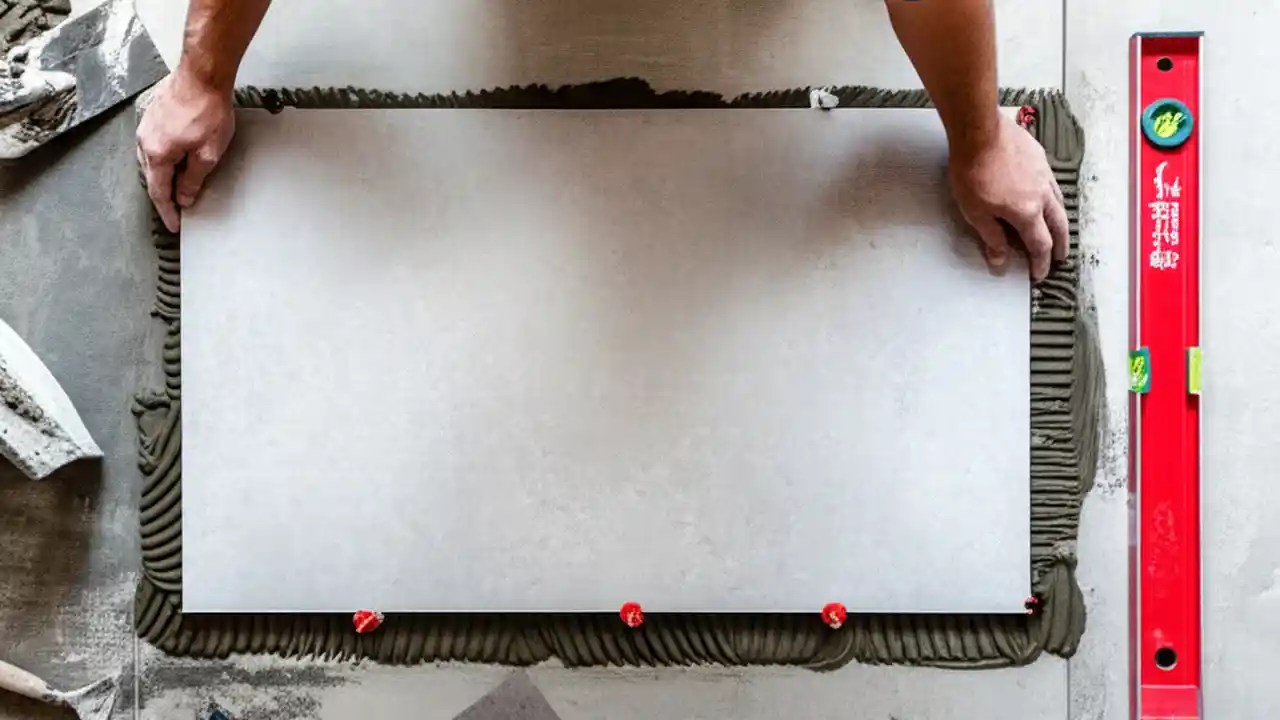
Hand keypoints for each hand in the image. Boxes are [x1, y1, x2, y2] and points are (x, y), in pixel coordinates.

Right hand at [136, 68, 234, 232]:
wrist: (202, 75)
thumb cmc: (208, 111)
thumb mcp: (208, 153)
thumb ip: (194, 179)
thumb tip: (184, 198)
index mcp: (156, 154)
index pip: (159, 192)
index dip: (167, 211)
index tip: (174, 225)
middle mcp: (145, 141)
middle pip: (152, 177)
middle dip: (164, 196)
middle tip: (176, 211)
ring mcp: (146, 126)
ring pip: (151, 161)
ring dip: (162, 176)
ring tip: (175, 189)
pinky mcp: (152, 115)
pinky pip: (153, 145)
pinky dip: (162, 159)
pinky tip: (173, 160)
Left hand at [948, 113, 1068, 281]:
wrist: (979, 132)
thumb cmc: (972, 172)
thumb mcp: (976, 212)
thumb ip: (991, 237)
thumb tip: (1000, 260)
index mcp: (1027, 212)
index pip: (1040, 244)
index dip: (1040, 263)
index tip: (1038, 274)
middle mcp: (1042, 195)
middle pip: (1058, 225)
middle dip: (1060, 245)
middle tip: (1059, 258)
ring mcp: (1043, 174)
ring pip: (1059, 203)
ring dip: (1060, 222)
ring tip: (1057, 230)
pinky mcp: (1039, 158)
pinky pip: (1052, 184)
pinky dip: (1053, 198)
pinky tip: (1047, 197)